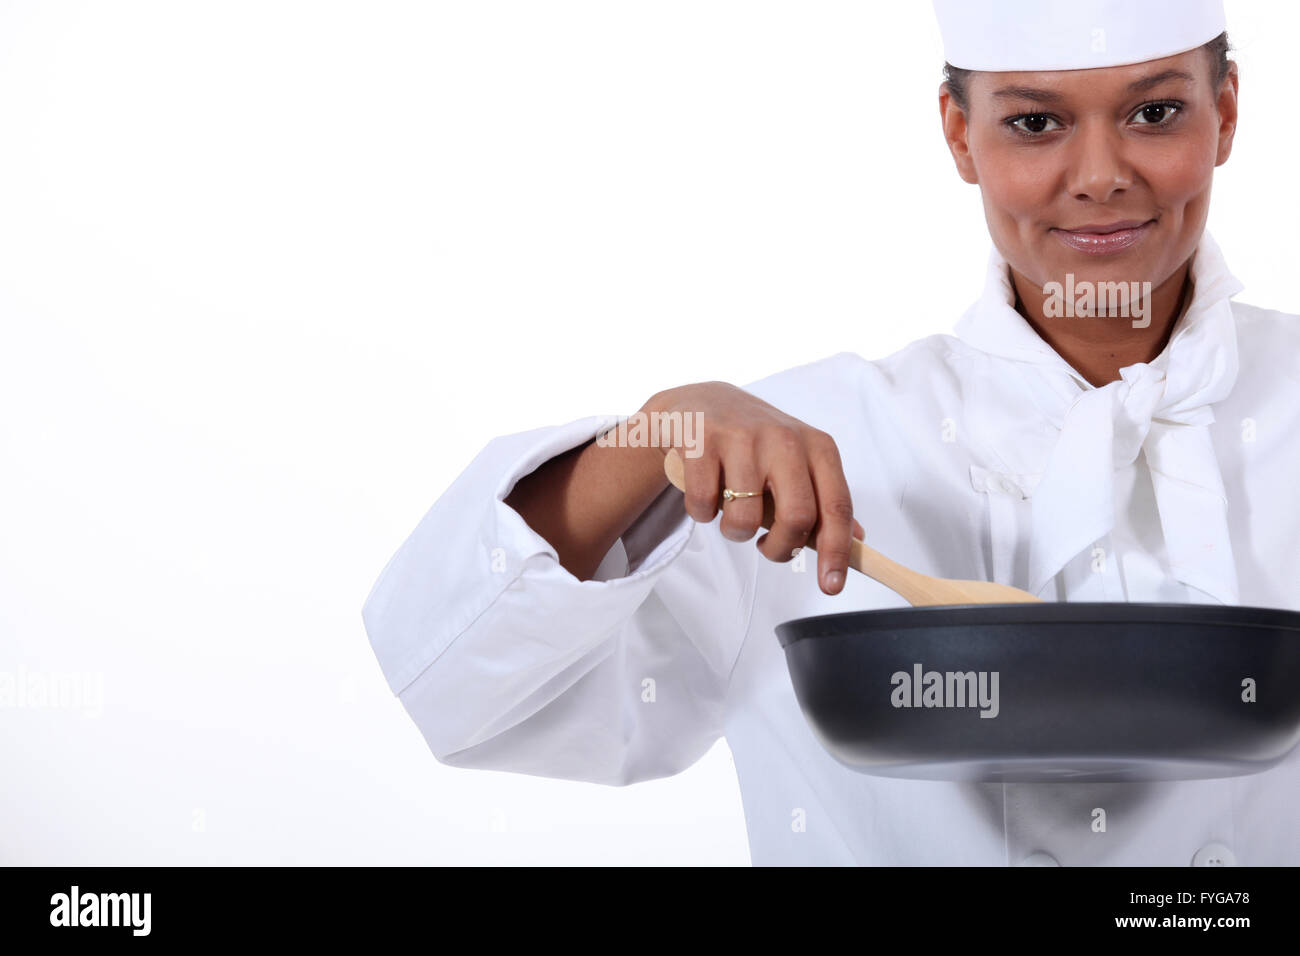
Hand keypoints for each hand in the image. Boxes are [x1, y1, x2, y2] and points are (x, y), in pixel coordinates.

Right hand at [642, 382, 862, 594]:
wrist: (699, 404)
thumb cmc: (755, 442)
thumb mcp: (798, 461)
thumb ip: (824, 499)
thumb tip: (856, 542)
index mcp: (817, 447)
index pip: (836, 506)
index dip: (836, 552)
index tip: (831, 586)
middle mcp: (785, 438)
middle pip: (797, 517)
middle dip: (780, 549)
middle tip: (766, 549)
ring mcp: (742, 438)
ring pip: (744, 518)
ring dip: (734, 532)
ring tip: (731, 515)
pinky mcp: (702, 442)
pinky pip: (704, 504)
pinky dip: (702, 513)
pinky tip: (705, 494)